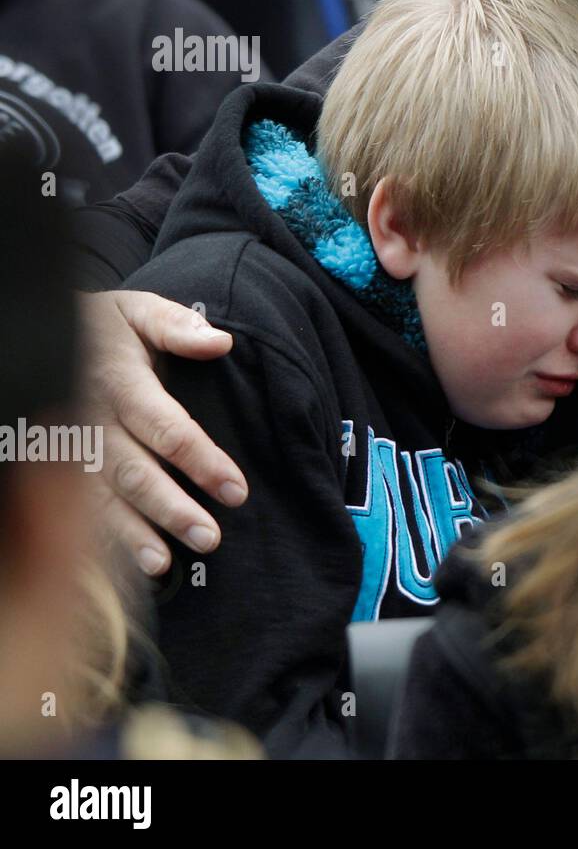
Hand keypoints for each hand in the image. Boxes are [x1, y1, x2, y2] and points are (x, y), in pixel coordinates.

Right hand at [82, 290, 246, 576]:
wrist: (42, 337)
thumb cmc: (103, 327)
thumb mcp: (137, 311)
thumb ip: (177, 325)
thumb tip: (220, 342)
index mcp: (119, 383)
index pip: (167, 429)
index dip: (202, 461)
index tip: (237, 491)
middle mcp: (92, 422)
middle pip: (135, 473)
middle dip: (172, 509)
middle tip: (210, 539)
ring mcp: (69, 449)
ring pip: (103, 498)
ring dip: (133, 534)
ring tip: (163, 564)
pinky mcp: (56, 466)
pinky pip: (78, 508)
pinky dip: (102, 539)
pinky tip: (125, 565)